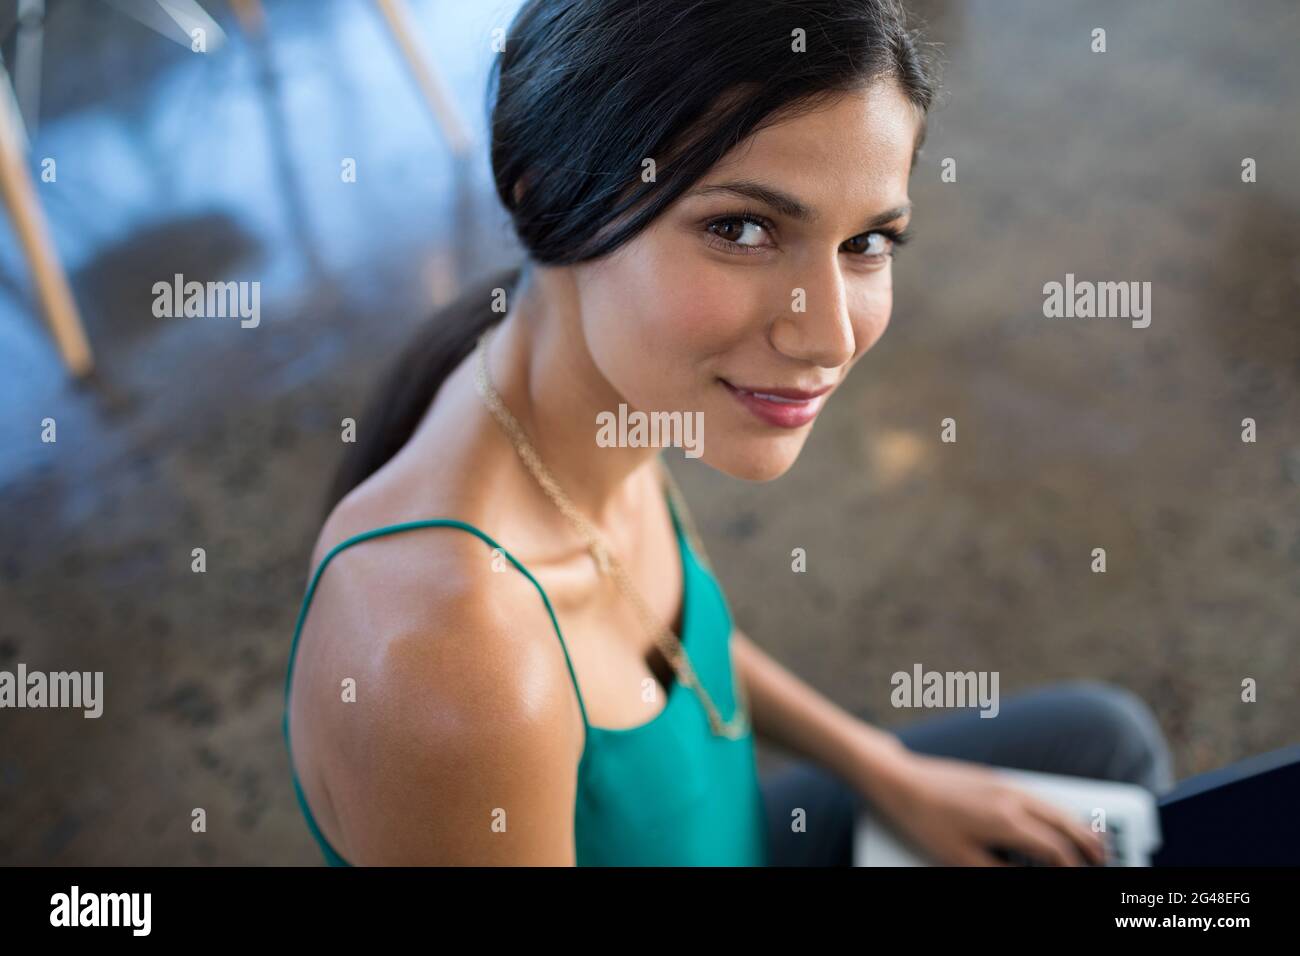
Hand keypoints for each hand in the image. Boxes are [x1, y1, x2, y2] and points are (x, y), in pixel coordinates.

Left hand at [868, 749, 1107, 865]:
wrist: (899, 780)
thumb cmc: (925, 821)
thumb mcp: (960, 858)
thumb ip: (998, 872)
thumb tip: (1024, 877)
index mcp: (1008, 821)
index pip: (1055, 850)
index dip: (1073, 868)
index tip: (1084, 878)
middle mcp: (1012, 798)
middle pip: (1064, 823)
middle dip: (1088, 843)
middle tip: (1105, 859)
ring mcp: (1004, 784)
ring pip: (1053, 805)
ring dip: (1076, 823)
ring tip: (1090, 838)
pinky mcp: (993, 778)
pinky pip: (1037, 795)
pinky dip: (1055, 809)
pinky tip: (1054, 816)